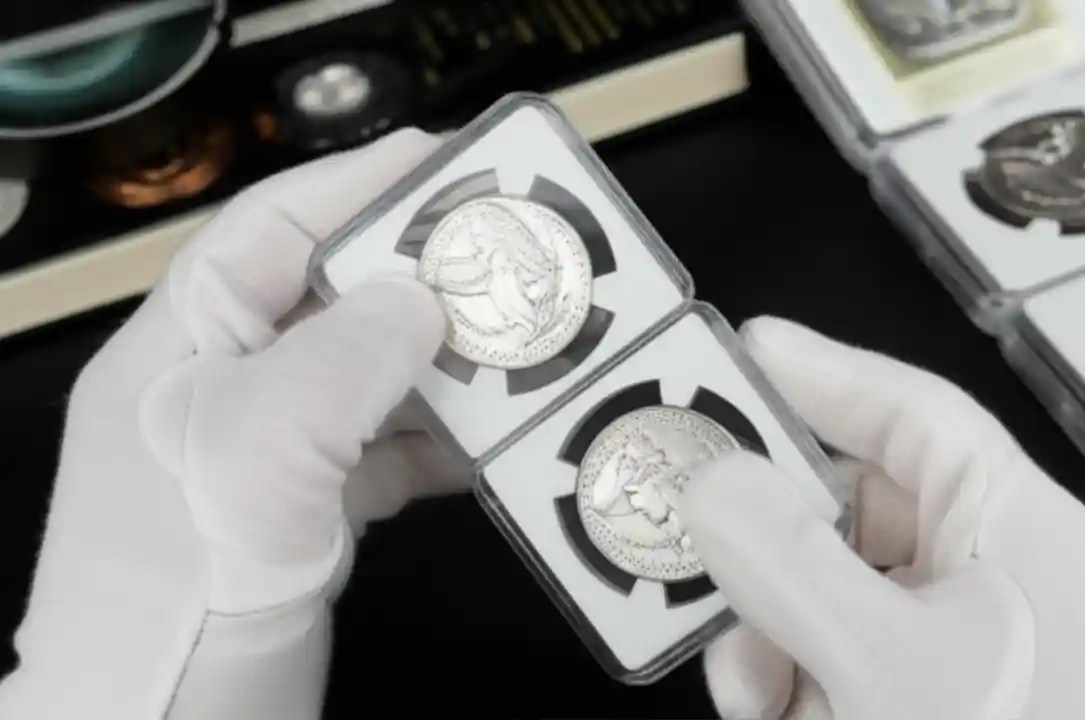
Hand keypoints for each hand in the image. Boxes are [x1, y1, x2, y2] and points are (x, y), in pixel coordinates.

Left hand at [0, 129, 465, 718]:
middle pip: (333, 297)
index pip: (270, 230)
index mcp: (180, 347)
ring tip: (525, 348)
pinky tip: (498, 441)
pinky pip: (388, 450)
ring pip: (371, 375)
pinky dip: (445, 442)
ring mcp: (268, 453)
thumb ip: (341, 361)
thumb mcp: (254, 456)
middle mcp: (223, 387)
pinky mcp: (308, 512)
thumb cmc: (178, 598)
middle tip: (513, 261)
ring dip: (447, 363)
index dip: (359, 185)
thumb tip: (422, 300)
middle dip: (423, 277)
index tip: (452, 166)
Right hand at [680, 317, 1084, 719]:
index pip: (915, 416)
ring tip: (751, 695)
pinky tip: (780, 719)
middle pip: (855, 505)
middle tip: (693, 541)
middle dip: (771, 539)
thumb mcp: (885, 667)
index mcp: (1014, 529)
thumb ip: (789, 566)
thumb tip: (714, 481)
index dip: (825, 373)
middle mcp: (992, 575)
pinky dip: (794, 680)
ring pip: (833, 591)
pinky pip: (840, 656)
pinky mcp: (933, 701)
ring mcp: (964, 647)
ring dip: (770, 630)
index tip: (739, 352)